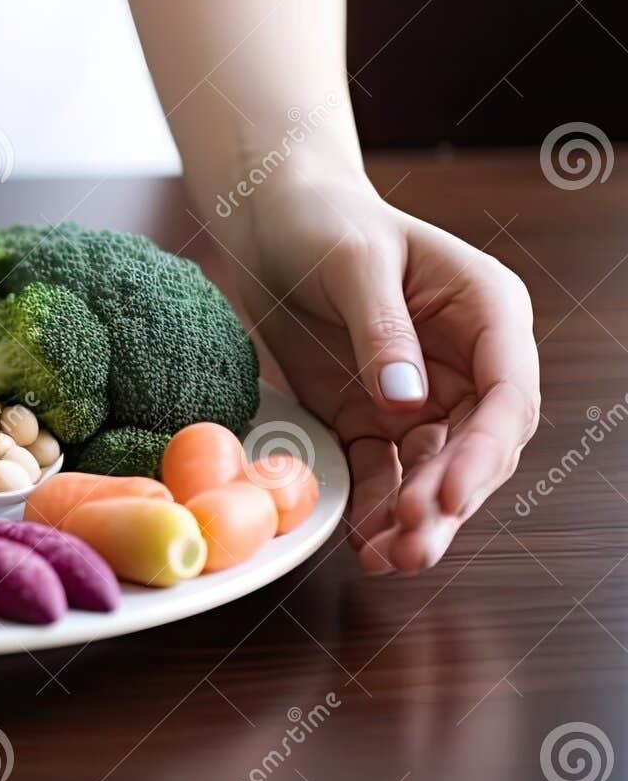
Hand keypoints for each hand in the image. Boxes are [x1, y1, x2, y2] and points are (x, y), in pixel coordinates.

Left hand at [236, 172, 539, 572]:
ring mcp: (421, 398)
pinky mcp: (372, 419)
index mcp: (488, 314)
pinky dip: (374, 509)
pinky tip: (362, 543)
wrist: (271, 221)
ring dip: (416, 519)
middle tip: (411, 544)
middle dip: (448, 501)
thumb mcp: (355, 263)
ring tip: (387, 560)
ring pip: (435, 474)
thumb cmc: (323, 221)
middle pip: (477, 449)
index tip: (449, 495)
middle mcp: (467, 365)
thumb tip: (407, 402)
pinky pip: (381, 473)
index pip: (508, 395)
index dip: (484, 453)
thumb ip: (382, 331)